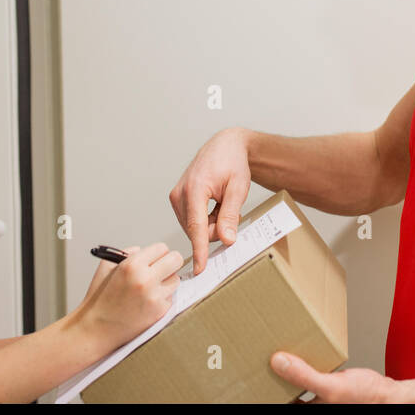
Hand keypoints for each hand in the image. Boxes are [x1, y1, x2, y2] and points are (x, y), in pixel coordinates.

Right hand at [74, 243, 183, 354]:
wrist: (96, 328)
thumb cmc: (100, 299)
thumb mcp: (107, 267)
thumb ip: (127, 253)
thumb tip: (143, 250)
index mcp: (132, 265)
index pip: (162, 248)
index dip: (158, 254)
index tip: (155, 259)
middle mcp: (145, 279)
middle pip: (176, 260)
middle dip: (170, 263)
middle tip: (162, 269)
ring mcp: (154, 296)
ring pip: (176, 279)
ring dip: (167, 281)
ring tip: (150, 289)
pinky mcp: (160, 311)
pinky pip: (171, 297)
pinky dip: (163, 298)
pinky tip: (147, 303)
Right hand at [169, 127, 252, 273]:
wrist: (225, 146)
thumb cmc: (233, 163)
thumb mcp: (238, 188)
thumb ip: (231, 215)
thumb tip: (226, 240)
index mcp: (195, 189)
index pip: (197, 227)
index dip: (199, 250)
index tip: (199, 269)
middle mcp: (180, 193)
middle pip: (197, 230)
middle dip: (216, 229)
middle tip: (232, 212)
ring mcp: (176, 196)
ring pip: (194, 228)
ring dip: (211, 224)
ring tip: (222, 204)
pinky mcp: (176, 199)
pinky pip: (192, 221)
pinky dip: (206, 219)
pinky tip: (215, 204)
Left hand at [270, 352, 406, 402]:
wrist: (392, 398)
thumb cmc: (368, 400)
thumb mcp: (333, 388)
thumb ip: (305, 377)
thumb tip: (278, 363)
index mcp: (309, 413)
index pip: (278, 403)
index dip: (264, 392)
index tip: (253, 378)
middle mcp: (314, 409)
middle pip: (285, 396)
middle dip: (275, 381)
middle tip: (264, 363)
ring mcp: (321, 402)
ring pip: (297, 389)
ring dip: (289, 375)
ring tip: (280, 356)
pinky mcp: (329, 392)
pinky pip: (310, 382)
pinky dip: (305, 370)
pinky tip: (305, 357)